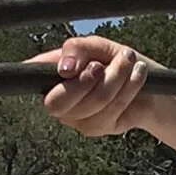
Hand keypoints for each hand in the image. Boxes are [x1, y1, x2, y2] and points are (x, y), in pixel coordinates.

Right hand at [30, 35, 152, 136]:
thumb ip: (77, 48)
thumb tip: (64, 68)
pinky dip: (129, 88)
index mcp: (49, 74)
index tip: (70, 68)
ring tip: (129, 60)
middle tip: (101, 65)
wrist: (145, 79)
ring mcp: (75, 118)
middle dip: (85, 83)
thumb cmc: (116, 60)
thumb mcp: (97, 46)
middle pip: (57, 104)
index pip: (29, 77)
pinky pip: (111, 110)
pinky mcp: (96, 128)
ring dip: (116, 77)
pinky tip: (137, 75)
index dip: (46, 75)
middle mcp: (57, 99)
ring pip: (92, 103)